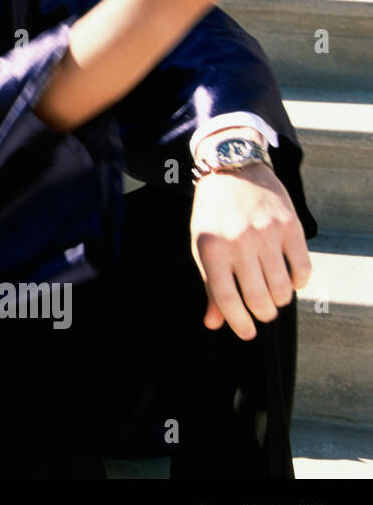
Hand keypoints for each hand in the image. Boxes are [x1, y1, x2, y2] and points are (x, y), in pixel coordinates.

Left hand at [189, 162, 310, 339]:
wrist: (234, 171)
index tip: (246, 333)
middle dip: (262, 313)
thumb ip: (210, 285)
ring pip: (282, 288)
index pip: (227, 298)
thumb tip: (214, 323)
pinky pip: (303, 269)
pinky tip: (290, 279)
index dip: (238, 322)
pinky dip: (299, 282)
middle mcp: (239, 242)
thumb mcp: (202, 245)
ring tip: (273, 295)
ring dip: (280, 300)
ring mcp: (267, 233)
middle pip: (258, 297)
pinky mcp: (290, 226)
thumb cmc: (214, 214)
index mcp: (211, 248)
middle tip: (262, 312)